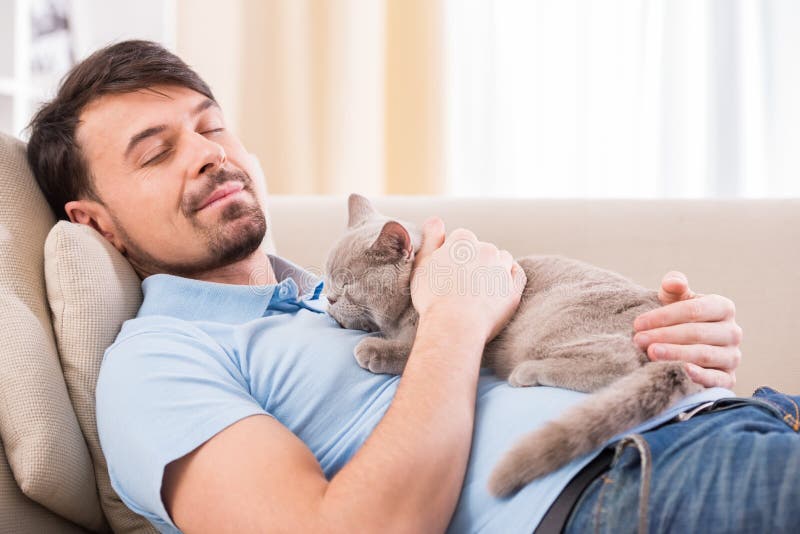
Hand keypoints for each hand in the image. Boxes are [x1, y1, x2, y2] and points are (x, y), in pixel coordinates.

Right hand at [411, 217, 525, 343]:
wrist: (454, 326)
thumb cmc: (434, 297)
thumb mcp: (422, 264)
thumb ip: (431, 239)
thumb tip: (436, 220)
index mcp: (463, 241)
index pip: (461, 239)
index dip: (454, 255)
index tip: (449, 270)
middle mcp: (485, 249)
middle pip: (482, 248)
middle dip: (474, 261)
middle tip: (461, 284)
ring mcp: (502, 268)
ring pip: (501, 259)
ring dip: (493, 267)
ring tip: (479, 287)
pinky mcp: (513, 289)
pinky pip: (517, 274)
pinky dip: (510, 276)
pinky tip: (499, 286)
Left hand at [633, 271, 741, 388]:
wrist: (685, 347)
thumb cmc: (678, 319)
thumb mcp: (675, 299)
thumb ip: (673, 286)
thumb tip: (673, 282)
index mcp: (723, 307)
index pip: (693, 310)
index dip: (664, 316)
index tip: (638, 323)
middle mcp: (732, 332)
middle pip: (696, 333)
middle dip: (664, 336)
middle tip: (639, 340)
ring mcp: (732, 356)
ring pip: (704, 355)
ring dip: (675, 354)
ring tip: (650, 353)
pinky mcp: (728, 379)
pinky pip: (716, 379)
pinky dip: (700, 376)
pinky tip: (682, 371)